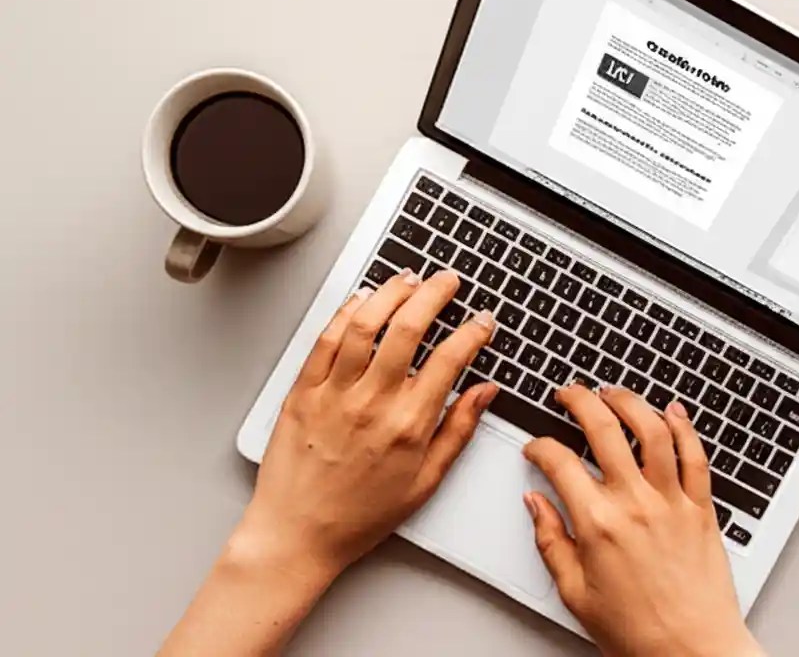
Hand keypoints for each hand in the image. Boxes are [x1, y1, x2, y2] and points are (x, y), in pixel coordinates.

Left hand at [233, 268, 496, 582]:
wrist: (297, 534)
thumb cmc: (358, 516)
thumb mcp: (426, 481)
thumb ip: (459, 430)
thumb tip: (484, 393)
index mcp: (409, 425)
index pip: (450, 359)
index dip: (472, 332)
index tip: (481, 322)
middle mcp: (372, 403)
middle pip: (408, 326)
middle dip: (434, 293)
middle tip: (447, 281)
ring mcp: (334, 393)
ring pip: (364, 322)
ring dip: (390, 292)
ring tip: (407, 279)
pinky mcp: (302, 392)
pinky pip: (325, 340)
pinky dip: (344, 312)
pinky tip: (360, 301)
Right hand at [523, 385, 763, 656]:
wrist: (692, 651)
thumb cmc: (638, 631)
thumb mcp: (575, 592)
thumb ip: (551, 542)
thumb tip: (536, 505)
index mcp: (597, 524)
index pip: (558, 462)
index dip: (539, 446)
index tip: (537, 448)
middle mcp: (635, 504)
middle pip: (603, 428)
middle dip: (579, 399)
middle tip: (569, 393)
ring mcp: (672, 501)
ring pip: (652, 429)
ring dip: (630, 401)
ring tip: (614, 393)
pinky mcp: (702, 508)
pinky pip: (695, 455)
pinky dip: (684, 426)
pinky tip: (671, 412)